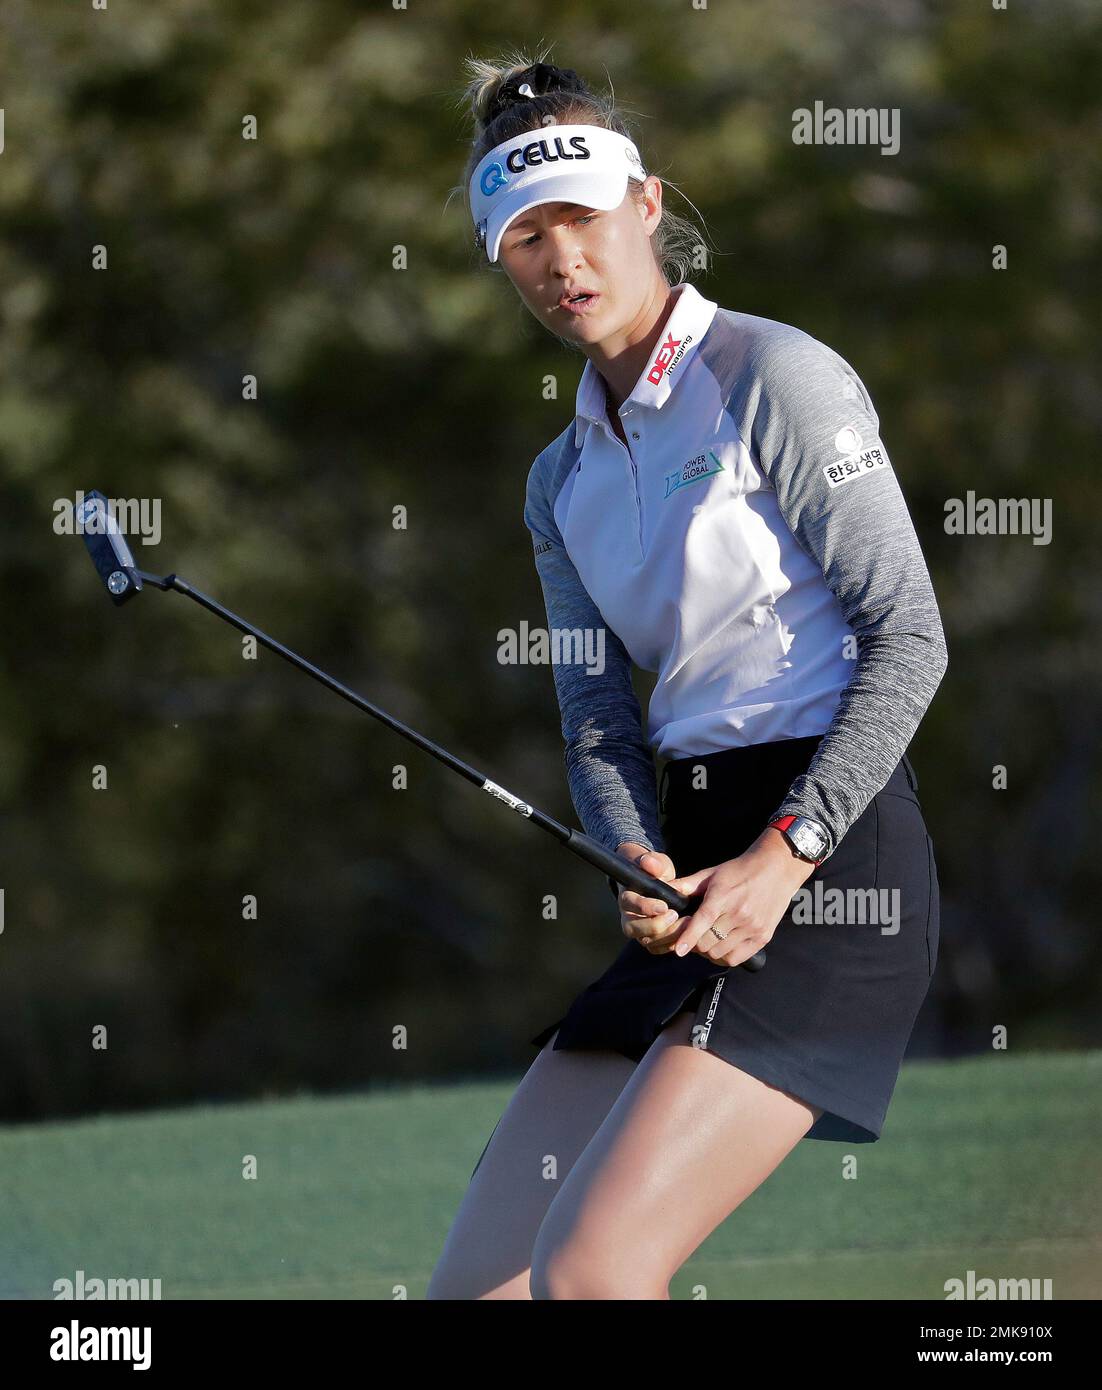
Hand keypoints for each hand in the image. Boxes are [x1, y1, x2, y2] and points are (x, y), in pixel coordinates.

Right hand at [614, 842, 685, 954]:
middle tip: (676, 915)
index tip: (664, 906)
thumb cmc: (656, 870)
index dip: (645, 907)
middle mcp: (628, 916)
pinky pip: (656, 948)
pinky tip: (685, 935)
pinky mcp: (649, 940)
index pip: (629, 904)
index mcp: (627, 896)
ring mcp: (638, 930)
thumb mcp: (657, 863)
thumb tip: (648, 862)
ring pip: (646, 941)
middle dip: (655, 925)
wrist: (657, 882)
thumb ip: (653, 862)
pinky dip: (670, 945)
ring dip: (666, 936)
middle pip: (633, 928)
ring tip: (686, 924)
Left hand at [658, 829, 818, 969]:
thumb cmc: (740, 870)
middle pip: (707, 942)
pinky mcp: (763, 937)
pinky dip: (725, 956)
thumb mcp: (712, 873)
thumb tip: (664, 890)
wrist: (776, 869)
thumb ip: (687, 884)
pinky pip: (737, 958)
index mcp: (723, 896)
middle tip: (693, 936)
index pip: (702, 922)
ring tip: (708, 939)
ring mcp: (752, 927)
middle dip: (695, 942)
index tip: (678, 950)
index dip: (688, 938)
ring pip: (720, 953)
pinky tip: (722, 946)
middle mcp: (739, 913)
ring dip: (709, 950)